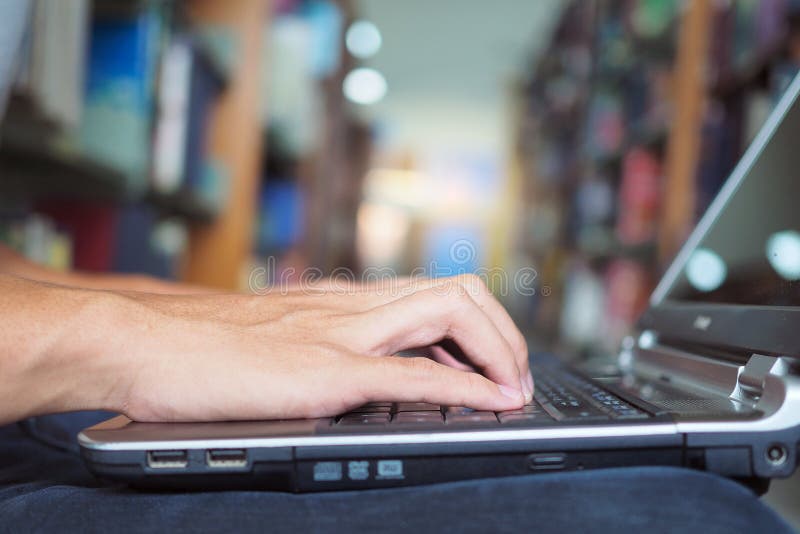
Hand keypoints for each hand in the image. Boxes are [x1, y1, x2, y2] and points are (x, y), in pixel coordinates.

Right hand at [113, 274, 531, 421]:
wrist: (147, 342)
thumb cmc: (202, 344)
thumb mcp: (280, 334)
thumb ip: (322, 341)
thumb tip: (352, 366)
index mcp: (342, 301)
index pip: (435, 292)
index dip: (480, 323)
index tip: (493, 360)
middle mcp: (351, 307)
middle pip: (457, 291)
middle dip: (505, 332)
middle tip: (517, 375)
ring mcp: (342, 334)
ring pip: (448, 314)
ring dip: (499, 351)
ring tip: (516, 389)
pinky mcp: (324, 371)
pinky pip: (412, 373)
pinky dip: (465, 388)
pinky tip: (490, 404)